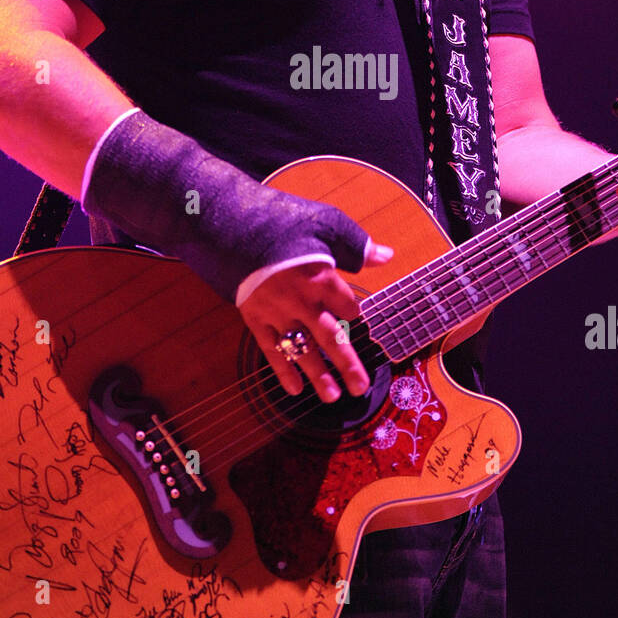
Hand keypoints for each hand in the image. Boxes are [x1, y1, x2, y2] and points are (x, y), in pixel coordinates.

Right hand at [239, 238, 394, 401]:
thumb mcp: (326, 223)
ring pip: (302, 350)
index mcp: (322, 279)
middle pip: (331, 338)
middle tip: (360, 387)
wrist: (231, 227)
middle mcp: (303, 302)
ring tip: (332, 397)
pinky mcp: (255, 318)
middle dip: (347, 364)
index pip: (348, 306)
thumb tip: (386, 256)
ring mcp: (278, 313)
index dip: (356, 314)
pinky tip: (294, 389)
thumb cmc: (280, 221)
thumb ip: (356, 244)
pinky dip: (282, 370)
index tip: (360, 320)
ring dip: (318, 375)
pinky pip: (271, 349)